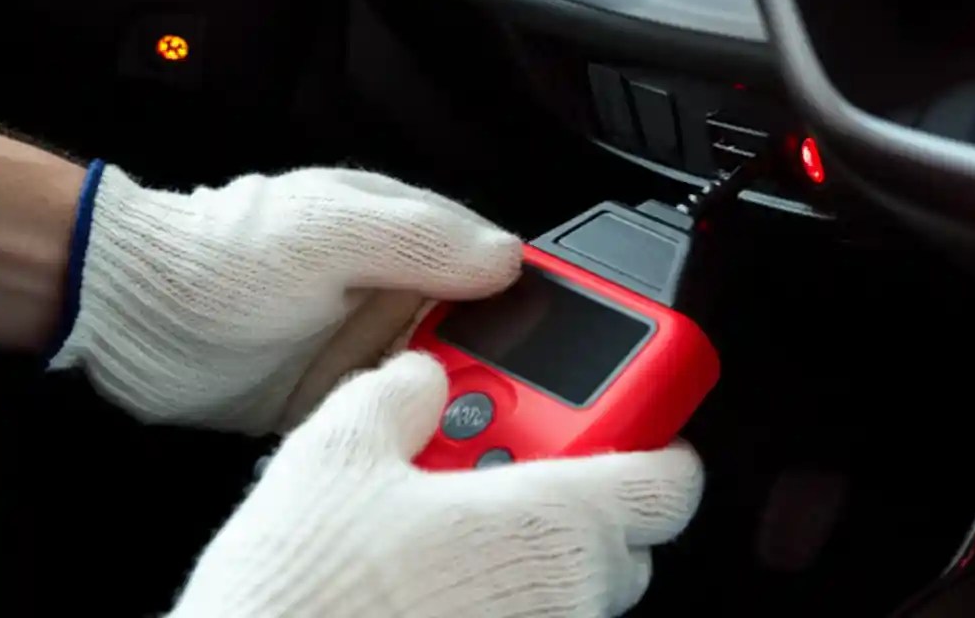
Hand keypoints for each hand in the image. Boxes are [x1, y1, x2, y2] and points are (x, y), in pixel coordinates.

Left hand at [49, 165, 520, 433]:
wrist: (136, 317)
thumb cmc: (220, 256)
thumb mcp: (327, 233)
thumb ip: (418, 240)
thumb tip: (507, 258)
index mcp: (407, 232)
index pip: (499, 264)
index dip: (535, 301)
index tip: (555, 341)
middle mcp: (398, 286)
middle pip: (481, 330)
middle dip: (494, 367)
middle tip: (492, 396)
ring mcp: (370, 340)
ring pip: (446, 377)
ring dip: (455, 403)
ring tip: (453, 423)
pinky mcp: (344, 390)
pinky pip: (399, 415)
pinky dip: (410, 430)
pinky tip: (413, 441)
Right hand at [169, 353, 704, 617]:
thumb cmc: (305, 596)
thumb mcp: (335, 456)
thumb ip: (398, 394)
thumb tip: (420, 378)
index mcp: (553, 527)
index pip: (669, 482)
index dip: (660, 441)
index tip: (641, 416)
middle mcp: (567, 598)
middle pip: (623, 534)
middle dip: (578, 489)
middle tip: (507, 456)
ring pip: (574, 585)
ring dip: (533, 545)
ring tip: (450, 518)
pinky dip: (504, 591)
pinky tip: (436, 574)